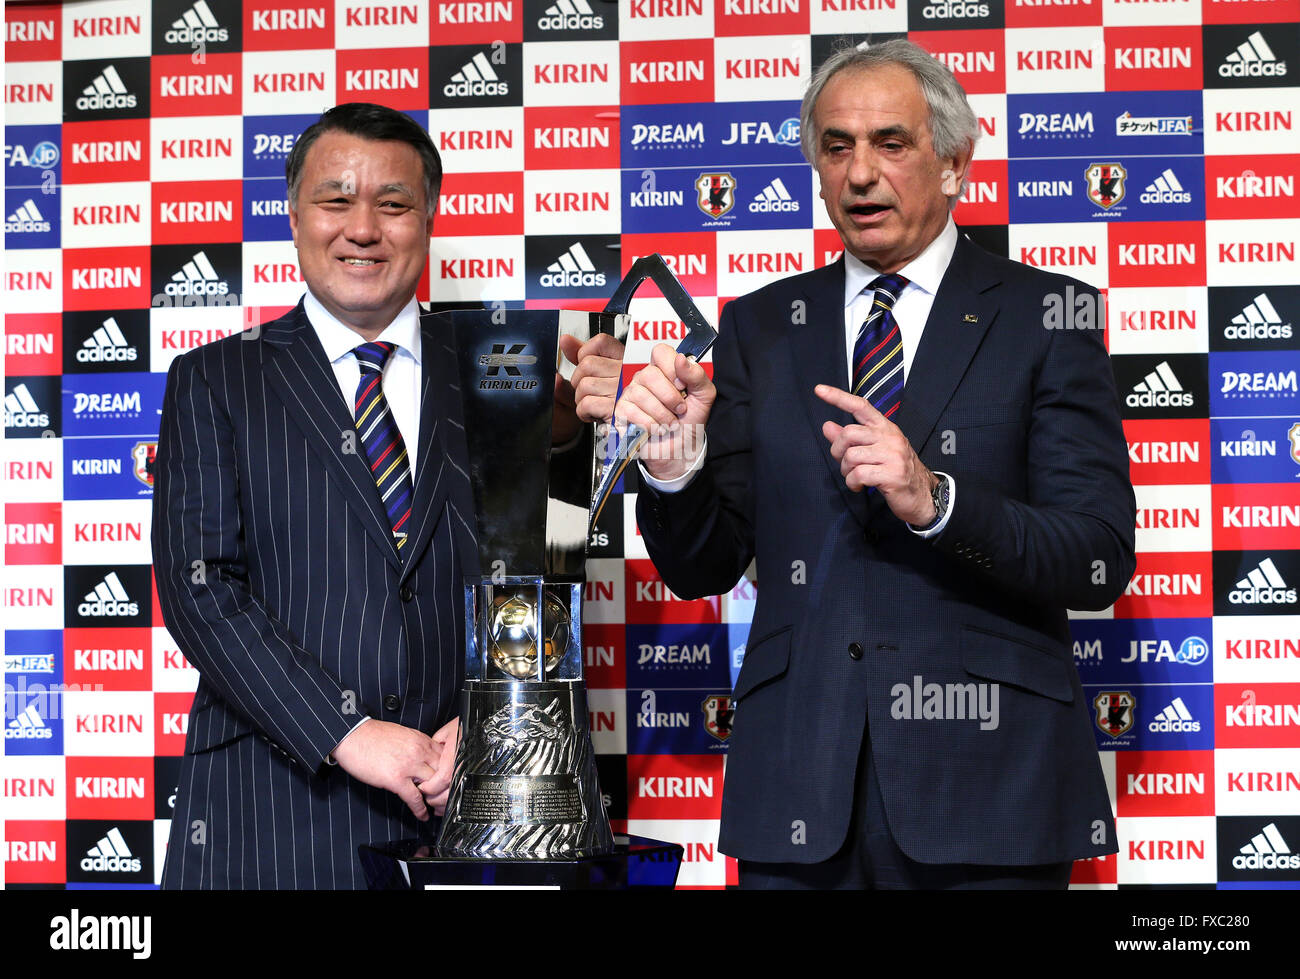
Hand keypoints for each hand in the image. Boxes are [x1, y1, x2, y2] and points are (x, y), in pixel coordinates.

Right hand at [330, 719, 440, 821]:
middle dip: (447, 786)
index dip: (450, 771)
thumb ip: (417, 745)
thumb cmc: (372, 734)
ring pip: (433, 785)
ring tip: (437, 808)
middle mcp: (419, 751)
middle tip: (448, 797)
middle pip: (444, 772)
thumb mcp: (403, 734)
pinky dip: (420, 809)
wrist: (352, 735)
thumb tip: (424, 755)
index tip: (451, 780)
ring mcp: (408, 766)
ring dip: (436, 799)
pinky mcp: (395, 778)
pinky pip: (414, 797)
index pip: (446, 756)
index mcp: (421, 740)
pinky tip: (422, 815)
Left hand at [553, 333, 624, 443]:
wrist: (633, 431)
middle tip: (592, 392)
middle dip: (580, 382)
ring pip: (583, 385)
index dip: (586, 353)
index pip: (601, 342)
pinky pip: (586, 404)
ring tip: (595, 405)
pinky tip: (595, 414)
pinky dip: (584, 412)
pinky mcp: (616, 409)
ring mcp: (624, 391)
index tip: (588, 367)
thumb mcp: (601, 375)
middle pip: (586, 365)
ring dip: (581, 400)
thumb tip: (565, 340)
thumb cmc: (615, 402)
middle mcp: (628, 373)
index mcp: (627, 361)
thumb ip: (583, 356)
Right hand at [614, 343, 715, 480]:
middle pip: (649, 374)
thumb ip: (697, 375)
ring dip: (662, 415)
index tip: (682, 386)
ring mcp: (631, 395)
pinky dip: (650, 425)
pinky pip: (632, 412)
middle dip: (670, 397)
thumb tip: (681, 359)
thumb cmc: (691, 423)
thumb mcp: (704, 397)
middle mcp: (645, 379)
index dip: (671, 368)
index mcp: (664, 371)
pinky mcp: (622, 413)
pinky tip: (656, 429)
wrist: (682, 450)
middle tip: (679, 409)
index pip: (660, 352)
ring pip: (641, 395)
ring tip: (670, 423)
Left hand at [816, 383, 936, 525]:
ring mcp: (893, 455)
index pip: (860, 406)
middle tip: (844, 464)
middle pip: (849, 433)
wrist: (921, 495)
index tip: (819, 390)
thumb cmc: (894, 471)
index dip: (838, 397)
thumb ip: (849, 439)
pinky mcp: (893, 474)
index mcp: (885, 428)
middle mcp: (890, 437)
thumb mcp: (872, 451)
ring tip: (855, 477)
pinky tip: (859, 486)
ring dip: (846, 471)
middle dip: (838, 451)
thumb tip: (827, 425)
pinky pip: (859, 474)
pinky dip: (852, 483)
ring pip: (851, 456)